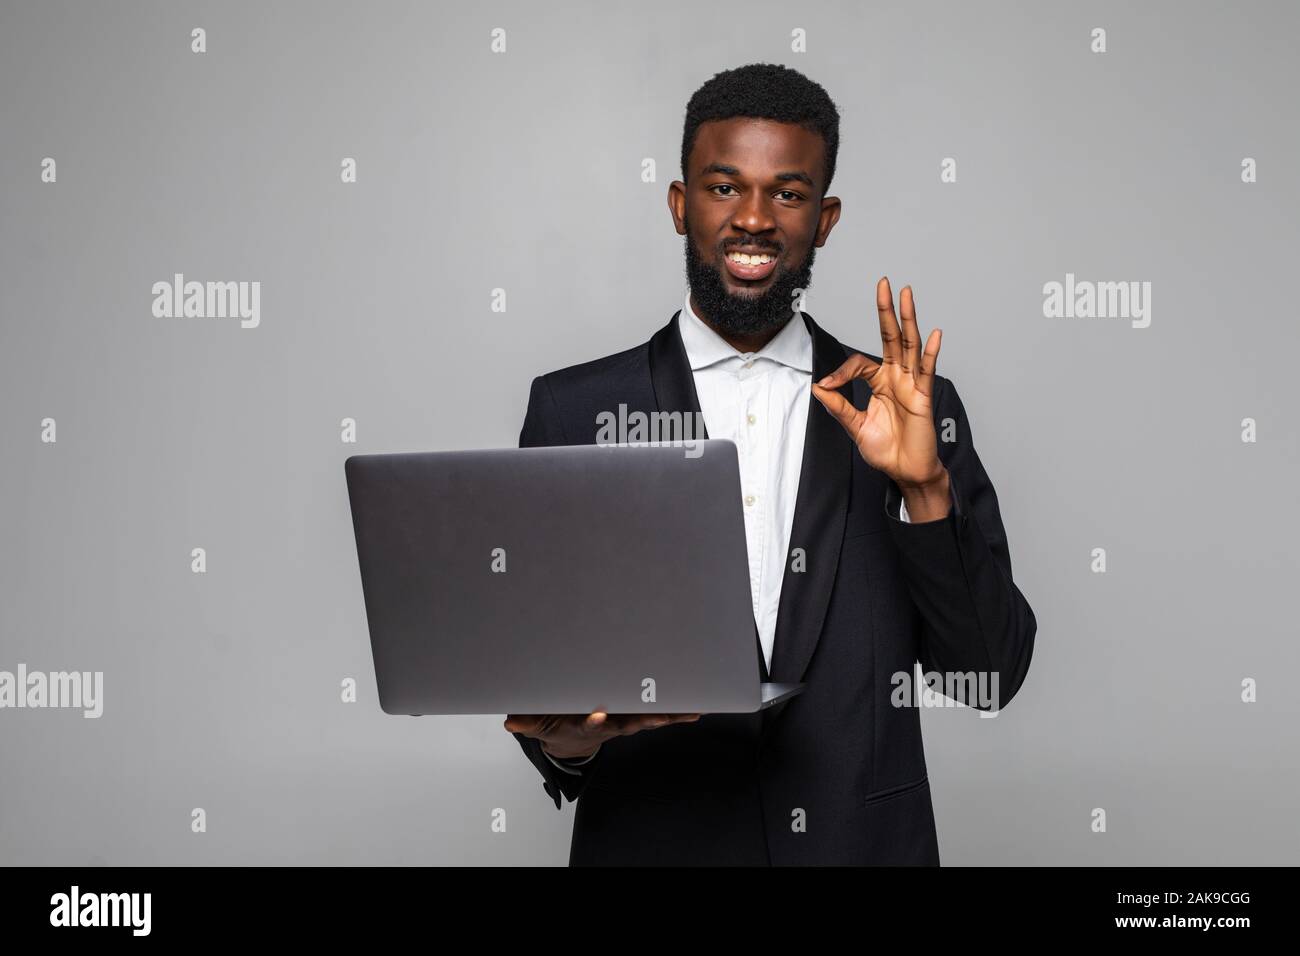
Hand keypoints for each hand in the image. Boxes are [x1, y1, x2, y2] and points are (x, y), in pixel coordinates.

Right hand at [503, 711, 701, 760]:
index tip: (599, 716)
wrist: (573, 738)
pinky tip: (696, 708)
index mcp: (586, 724)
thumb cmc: (557, 726)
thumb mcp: (539, 726)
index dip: (594, 721)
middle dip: (645, 718)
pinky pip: (658, 713)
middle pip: (629, 722)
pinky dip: (676, 711)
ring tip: (690, 711)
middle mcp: (611, 724)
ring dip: (670, 715)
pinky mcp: (637, 715)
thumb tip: (510, 722)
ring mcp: (626, 721)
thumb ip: (527, 723)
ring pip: (649, 717)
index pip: (591, 723)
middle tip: (660, 716)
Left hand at [812, 277, 947, 494]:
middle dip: (886, 311)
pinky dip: (931, 352)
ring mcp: (911, 384)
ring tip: (906, 295)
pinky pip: (927, 371)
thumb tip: (818, 386)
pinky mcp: (923, 396)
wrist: (905, 471)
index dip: (841, 371)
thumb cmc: (886, 450)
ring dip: (908, 319)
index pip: (860, 363)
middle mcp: (896, 378)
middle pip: (891, 338)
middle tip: (884, 284)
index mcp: (879, 383)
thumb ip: (839, 406)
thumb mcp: (855, 426)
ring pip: (909, 345)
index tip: (827, 386)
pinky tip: (933, 334)